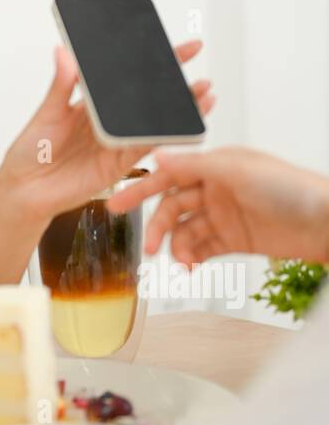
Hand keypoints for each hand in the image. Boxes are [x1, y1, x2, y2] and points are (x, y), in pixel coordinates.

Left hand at [0, 39, 214, 227]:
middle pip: (148, 99)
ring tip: (203, 94)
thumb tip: (63, 52)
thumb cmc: (30, 152)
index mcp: (93, 104)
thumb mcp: (46, 112)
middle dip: (176, 83)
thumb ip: (61, 85)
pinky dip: (165, 137)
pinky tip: (184, 125)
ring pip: (155, 123)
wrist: (24, 190)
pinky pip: (146, 149)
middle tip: (197, 66)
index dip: (151, 61)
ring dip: (180, 109)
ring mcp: (116, 143)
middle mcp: (109, 122)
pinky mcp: (118, 165)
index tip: (175, 46)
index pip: (127, 77)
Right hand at [107, 145, 328, 265]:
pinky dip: (193, 259)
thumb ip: (195, 165)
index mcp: (214, 166)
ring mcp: (224, 215)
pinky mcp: (235, 240)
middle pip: (173, 208)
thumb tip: (157, 155)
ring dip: (177, 247)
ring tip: (179, 263)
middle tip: (147, 247)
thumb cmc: (290, 189)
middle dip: (158, 227)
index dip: (141, 188)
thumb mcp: (237, 171)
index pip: (169, 175)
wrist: (325, 223)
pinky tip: (190, 269)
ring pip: (186, 232)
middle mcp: (215, 189)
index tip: (116, 202)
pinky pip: (204, 249)